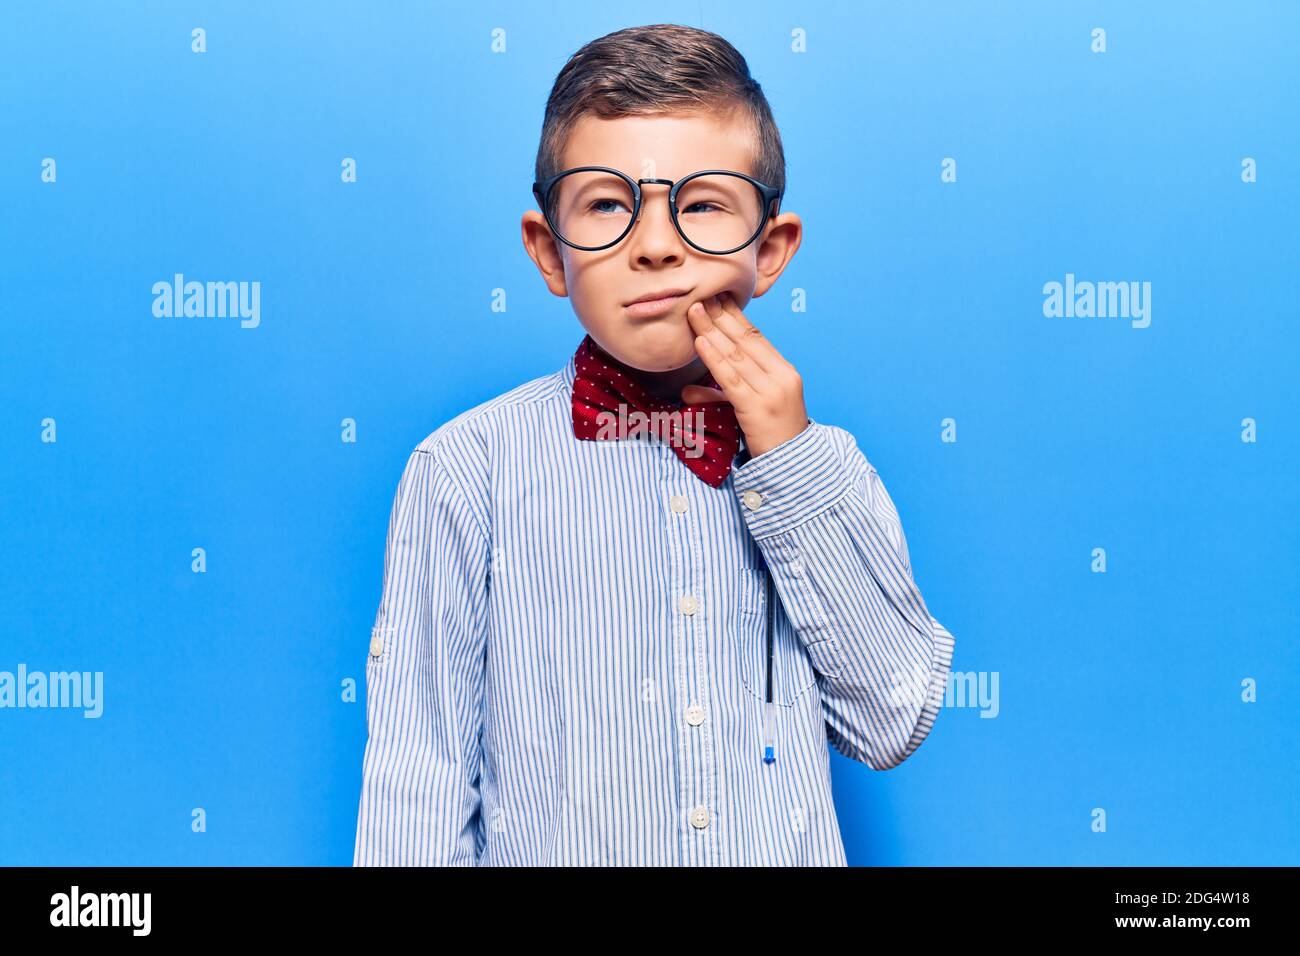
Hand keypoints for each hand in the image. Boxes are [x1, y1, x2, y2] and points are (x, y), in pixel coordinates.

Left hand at [681, 291, 808, 457]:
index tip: (717, 297)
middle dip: (720, 316)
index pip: (756, 337)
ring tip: (695, 311)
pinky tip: (701, 342)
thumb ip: (719, 395)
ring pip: (735, 356)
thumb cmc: (771, 436)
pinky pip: (731, 378)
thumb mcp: (746, 409)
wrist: (792, 466)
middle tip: (701, 295)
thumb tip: (687, 390)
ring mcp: (771, 391)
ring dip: (711, 331)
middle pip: (745, 340)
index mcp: (783, 370)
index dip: (734, 316)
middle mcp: (780, 376)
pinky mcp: (757, 407)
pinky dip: (713, 358)